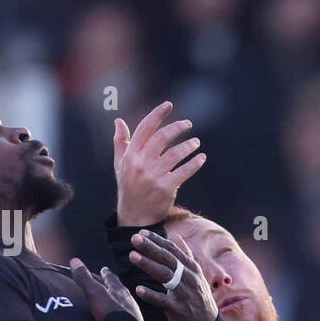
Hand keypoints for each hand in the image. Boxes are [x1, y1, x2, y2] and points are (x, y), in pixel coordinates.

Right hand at [70, 258, 144, 320]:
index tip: (104, 269)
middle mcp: (129, 301)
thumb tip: (74, 260)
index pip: (111, 278)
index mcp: (119, 291)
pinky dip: (123, 317)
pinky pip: (128, 319)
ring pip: (126, 305)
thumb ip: (84, 278)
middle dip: (114, 287)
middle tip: (110, 284)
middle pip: (120, 291)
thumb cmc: (110, 311)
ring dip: (119, 302)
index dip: (106, 273)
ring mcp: (134, 315)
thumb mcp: (94, 292)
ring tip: (115, 302)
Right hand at [114, 101, 206, 225]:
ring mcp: (154, 176)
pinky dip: (195, 163)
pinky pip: (184, 172)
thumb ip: (120, 142)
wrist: (134, 215)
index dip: (158, 114)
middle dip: (178, 127)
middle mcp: (141, 163)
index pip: (145, 128)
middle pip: (162, 137)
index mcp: (130, 155)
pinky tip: (201, 158)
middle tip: (188, 124)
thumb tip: (118, 121)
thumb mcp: (120, 164)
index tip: (169, 105)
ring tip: (196, 142)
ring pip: (176, 154)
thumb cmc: (128, 186)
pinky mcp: (166, 188)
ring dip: (189, 145)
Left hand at [128, 229, 217, 320]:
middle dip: (151, 247)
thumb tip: (177, 237)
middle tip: (134, 239)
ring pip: (165, 276)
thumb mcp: (196, 274)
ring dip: (148, 265)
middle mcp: (188, 277)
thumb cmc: (198, 296)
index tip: (142, 233)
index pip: (172, 250)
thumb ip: (185, 255)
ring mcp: (184, 293)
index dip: (157, 240)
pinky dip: (151, 295)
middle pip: (168, 259)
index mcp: (190, 268)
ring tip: (132, 256)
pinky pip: (163, 301)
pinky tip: (138, 289)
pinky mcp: (179, 309)